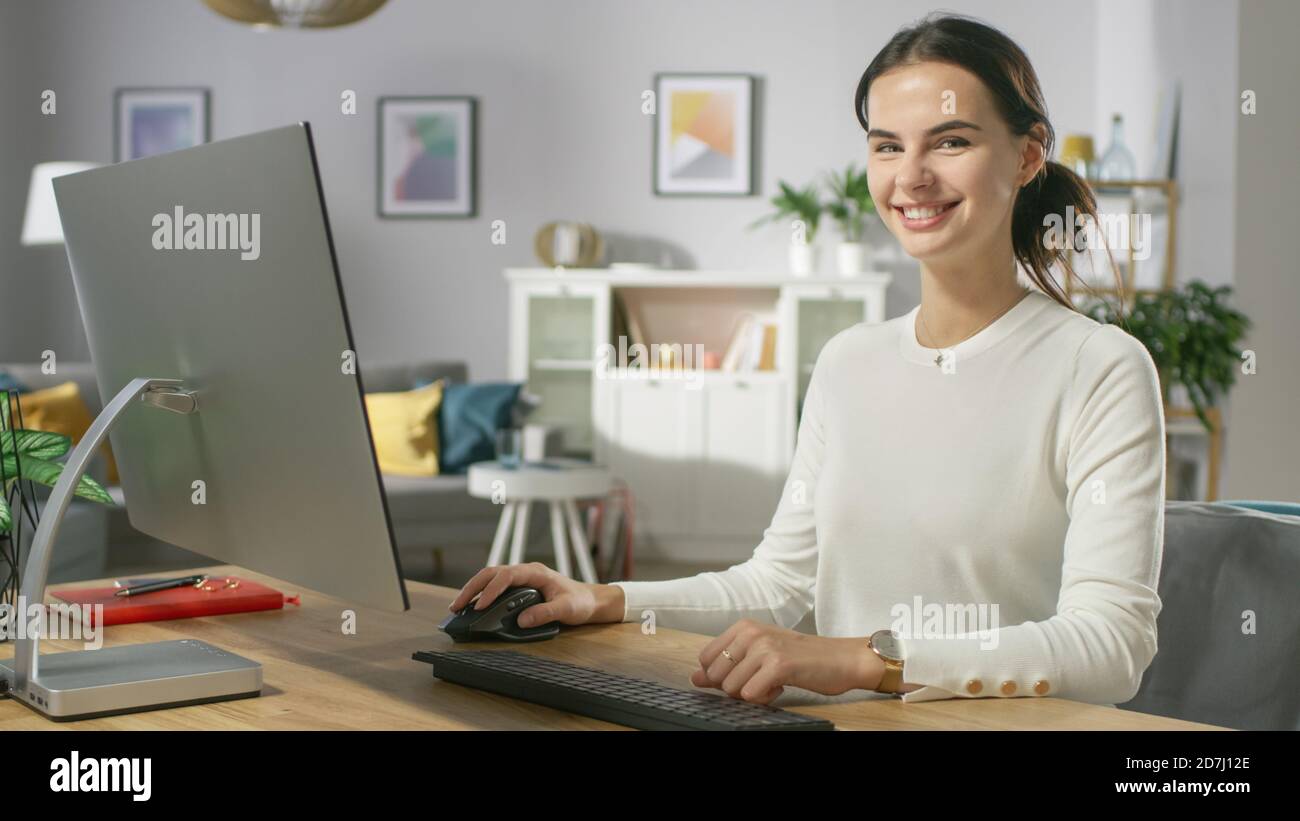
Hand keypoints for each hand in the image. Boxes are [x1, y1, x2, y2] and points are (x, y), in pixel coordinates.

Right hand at [447, 562, 624, 626]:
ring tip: (458, 607)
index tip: (480, 606)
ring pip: (490, 578)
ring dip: (473, 590)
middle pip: (492, 573)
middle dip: (472, 588)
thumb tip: (522, 620)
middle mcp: (525, 571)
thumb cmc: (580, 601)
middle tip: (457, 606)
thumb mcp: (566, 609)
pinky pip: (495, 586)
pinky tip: (473, 606)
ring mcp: (521, 578)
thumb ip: (546, 613)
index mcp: (535, 572)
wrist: (590, 600)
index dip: (491, 590)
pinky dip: (481, 594)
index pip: (507, 575)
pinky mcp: (519, 587)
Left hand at [690, 619, 882, 704]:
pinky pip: (750, 695)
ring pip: (732, 688)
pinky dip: (764, 698)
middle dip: (736, 687)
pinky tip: (780, 687)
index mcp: (743, 627)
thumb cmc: (800, 659)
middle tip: (761, 679)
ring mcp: (764, 647)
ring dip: (752, 693)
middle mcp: (750, 633)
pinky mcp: (778, 665)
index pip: (705, 658)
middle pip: (716, 676)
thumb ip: (726, 667)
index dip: (720, 676)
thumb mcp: (759, 656)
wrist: (840, 659)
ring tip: (773, 682)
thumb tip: (694, 679)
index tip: (744, 674)